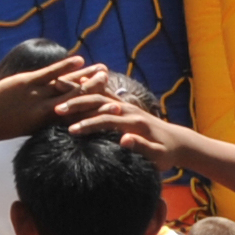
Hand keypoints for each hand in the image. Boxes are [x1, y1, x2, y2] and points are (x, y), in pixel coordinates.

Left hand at [0, 56, 108, 147]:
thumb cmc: (0, 127)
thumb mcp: (27, 128)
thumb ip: (43, 122)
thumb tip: (56, 119)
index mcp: (47, 122)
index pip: (76, 113)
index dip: (94, 106)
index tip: (111, 103)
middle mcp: (46, 110)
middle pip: (77, 98)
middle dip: (95, 89)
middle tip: (112, 81)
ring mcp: (37, 96)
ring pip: (68, 86)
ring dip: (86, 77)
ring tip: (102, 70)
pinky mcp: (26, 84)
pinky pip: (51, 74)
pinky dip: (66, 67)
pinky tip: (80, 60)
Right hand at [62, 86, 197, 163]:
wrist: (178, 141)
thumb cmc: (167, 154)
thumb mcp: (158, 156)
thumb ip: (142, 147)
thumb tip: (124, 139)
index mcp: (135, 123)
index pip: (108, 121)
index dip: (89, 125)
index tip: (71, 131)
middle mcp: (129, 109)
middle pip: (99, 102)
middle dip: (77, 105)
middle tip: (56, 108)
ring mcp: (127, 105)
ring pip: (99, 93)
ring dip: (80, 90)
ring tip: (58, 86)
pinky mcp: (125, 105)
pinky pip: (105, 92)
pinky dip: (92, 85)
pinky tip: (79, 79)